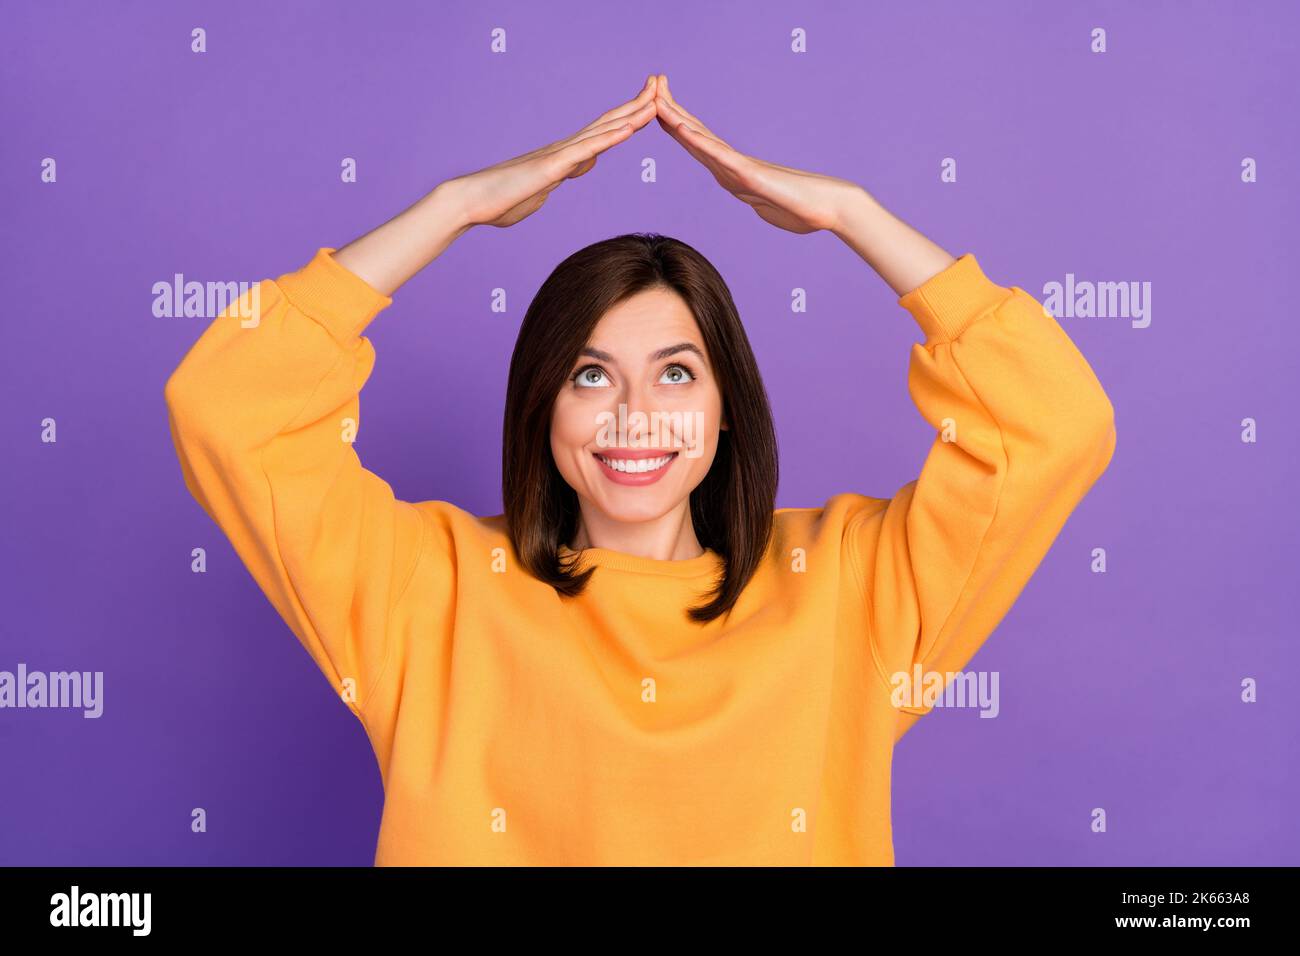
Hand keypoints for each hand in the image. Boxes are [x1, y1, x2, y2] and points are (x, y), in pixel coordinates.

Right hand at [444, 76, 660, 228]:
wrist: (472, 202)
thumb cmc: (502, 200)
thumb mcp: (544, 189)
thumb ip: (564, 174)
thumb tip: (582, 165)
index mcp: (565, 157)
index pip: (603, 134)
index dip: (628, 118)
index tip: (650, 104)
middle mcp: (564, 149)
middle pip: (607, 124)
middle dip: (636, 105)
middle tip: (660, 84)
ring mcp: (558, 156)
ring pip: (601, 132)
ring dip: (629, 116)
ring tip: (655, 100)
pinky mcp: (551, 168)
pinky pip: (585, 151)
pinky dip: (608, 139)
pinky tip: (628, 130)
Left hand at [652, 73, 859, 234]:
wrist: (830, 209)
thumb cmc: (803, 209)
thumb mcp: (768, 207)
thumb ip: (758, 200)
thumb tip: (756, 199)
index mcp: (732, 172)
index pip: (698, 145)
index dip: (677, 125)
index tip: (658, 106)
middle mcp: (733, 164)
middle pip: (695, 133)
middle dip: (671, 109)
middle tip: (653, 81)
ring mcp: (741, 167)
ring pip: (702, 140)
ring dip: (678, 120)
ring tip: (656, 98)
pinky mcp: (751, 175)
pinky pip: (720, 157)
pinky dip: (699, 143)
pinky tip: (682, 131)